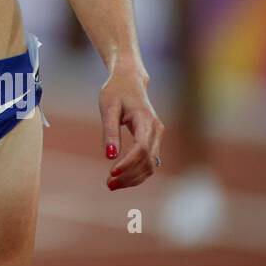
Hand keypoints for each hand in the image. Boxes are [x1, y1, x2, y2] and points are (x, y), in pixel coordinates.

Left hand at [99, 65, 163, 189]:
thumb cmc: (116, 92)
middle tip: (108, 185)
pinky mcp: (153, 141)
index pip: (141, 148)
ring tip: (111, 185)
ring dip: (133, 178)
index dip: (128, 163)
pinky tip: (120, 179)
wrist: (129, 81)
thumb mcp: (108, 108)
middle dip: (129, 175)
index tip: (111, 173)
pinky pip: (148, 162)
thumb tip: (109, 156)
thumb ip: (110, 132)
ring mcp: (157, 137)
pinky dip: (136, 173)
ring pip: (150, 165)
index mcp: (146, 120)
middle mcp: (157, 130)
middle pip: (147, 161)